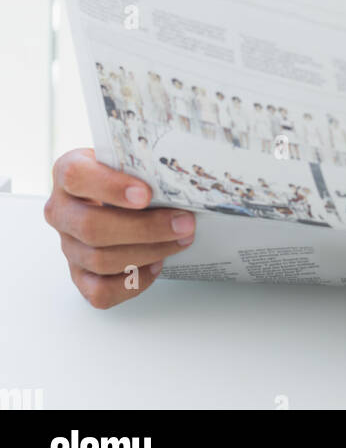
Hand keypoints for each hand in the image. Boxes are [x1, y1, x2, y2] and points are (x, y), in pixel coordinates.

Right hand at [44, 148, 195, 308]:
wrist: (115, 192)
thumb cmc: (124, 172)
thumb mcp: (127, 156)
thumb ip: (142, 162)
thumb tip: (180, 176)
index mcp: (67, 172)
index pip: (77, 177)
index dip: (112, 188)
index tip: (147, 194)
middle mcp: (60, 210)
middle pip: (92, 228)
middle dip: (145, 228)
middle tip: (183, 222)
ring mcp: (67, 246)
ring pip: (100, 260)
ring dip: (148, 253)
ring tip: (180, 240)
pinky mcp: (79, 275)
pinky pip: (100, 291)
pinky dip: (133, 282)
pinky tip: (156, 264)